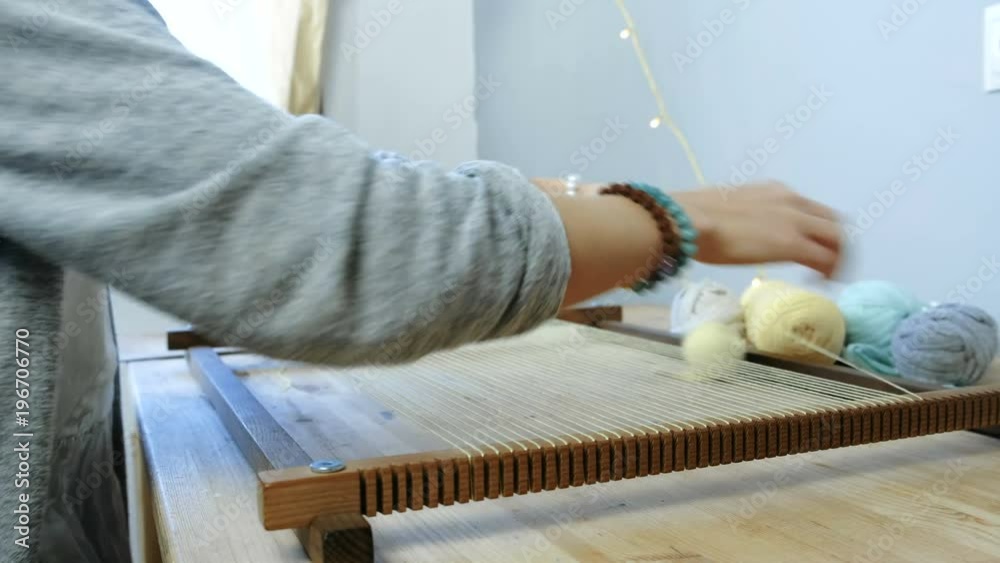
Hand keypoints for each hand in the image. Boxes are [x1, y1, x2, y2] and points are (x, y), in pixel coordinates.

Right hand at [671, 182, 842, 277]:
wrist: (687, 219)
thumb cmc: (694, 217)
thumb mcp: (732, 210)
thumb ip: (745, 218)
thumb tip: (737, 231)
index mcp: (776, 192)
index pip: (812, 210)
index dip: (819, 231)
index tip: (813, 248)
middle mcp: (792, 201)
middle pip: (834, 222)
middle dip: (838, 245)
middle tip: (830, 266)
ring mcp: (795, 221)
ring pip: (838, 238)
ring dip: (839, 258)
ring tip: (829, 278)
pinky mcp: (791, 244)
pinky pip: (824, 258)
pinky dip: (829, 271)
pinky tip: (821, 283)